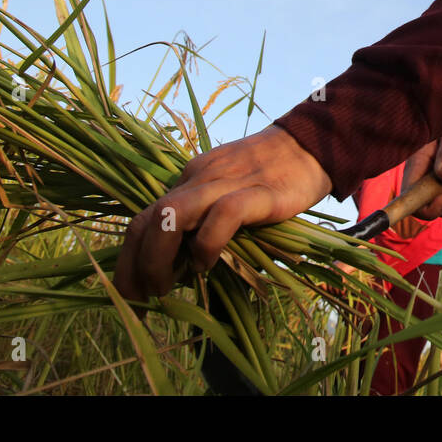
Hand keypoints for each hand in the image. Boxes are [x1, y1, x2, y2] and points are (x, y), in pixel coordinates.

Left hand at [114, 125, 330, 302]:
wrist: (313, 145)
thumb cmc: (274, 178)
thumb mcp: (229, 194)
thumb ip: (206, 220)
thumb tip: (182, 266)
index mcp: (190, 180)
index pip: (144, 218)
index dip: (129, 257)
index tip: (132, 290)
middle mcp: (199, 179)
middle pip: (149, 219)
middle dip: (135, 264)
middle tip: (142, 297)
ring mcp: (226, 183)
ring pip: (172, 216)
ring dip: (158, 258)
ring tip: (165, 288)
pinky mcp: (258, 192)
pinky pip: (221, 216)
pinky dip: (207, 244)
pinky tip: (208, 264)